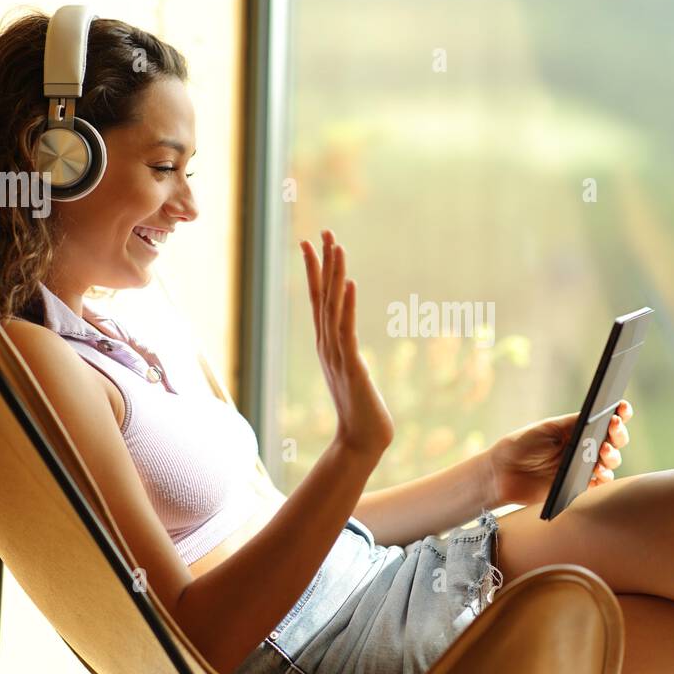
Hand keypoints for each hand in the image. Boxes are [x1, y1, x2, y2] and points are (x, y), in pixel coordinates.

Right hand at [300, 230, 393, 455]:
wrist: (361, 443)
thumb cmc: (363, 414)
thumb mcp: (355, 377)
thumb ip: (350, 361)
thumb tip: (351, 352)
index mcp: (327, 345)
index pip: (318, 300)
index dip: (314, 270)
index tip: (310, 242)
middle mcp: (326, 346)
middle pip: (321, 296)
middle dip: (322, 262)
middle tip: (323, 230)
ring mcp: (336, 355)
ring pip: (331, 307)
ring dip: (333, 275)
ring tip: (335, 246)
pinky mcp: (350, 365)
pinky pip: (345, 329)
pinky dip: (345, 305)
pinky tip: (347, 283)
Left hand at [488, 400, 632, 506]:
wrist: (503, 473)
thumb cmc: (522, 445)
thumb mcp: (548, 428)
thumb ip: (573, 423)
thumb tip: (600, 414)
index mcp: (577, 428)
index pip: (604, 418)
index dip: (619, 413)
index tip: (623, 408)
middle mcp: (584, 446)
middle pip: (614, 440)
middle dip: (618, 433)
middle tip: (613, 429)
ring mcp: (583, 467)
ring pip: (611, 462)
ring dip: (612, 456)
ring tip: (603, 452)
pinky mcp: (578, 486)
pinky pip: (600, 484)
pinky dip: (604, 478)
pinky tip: (598, 473)